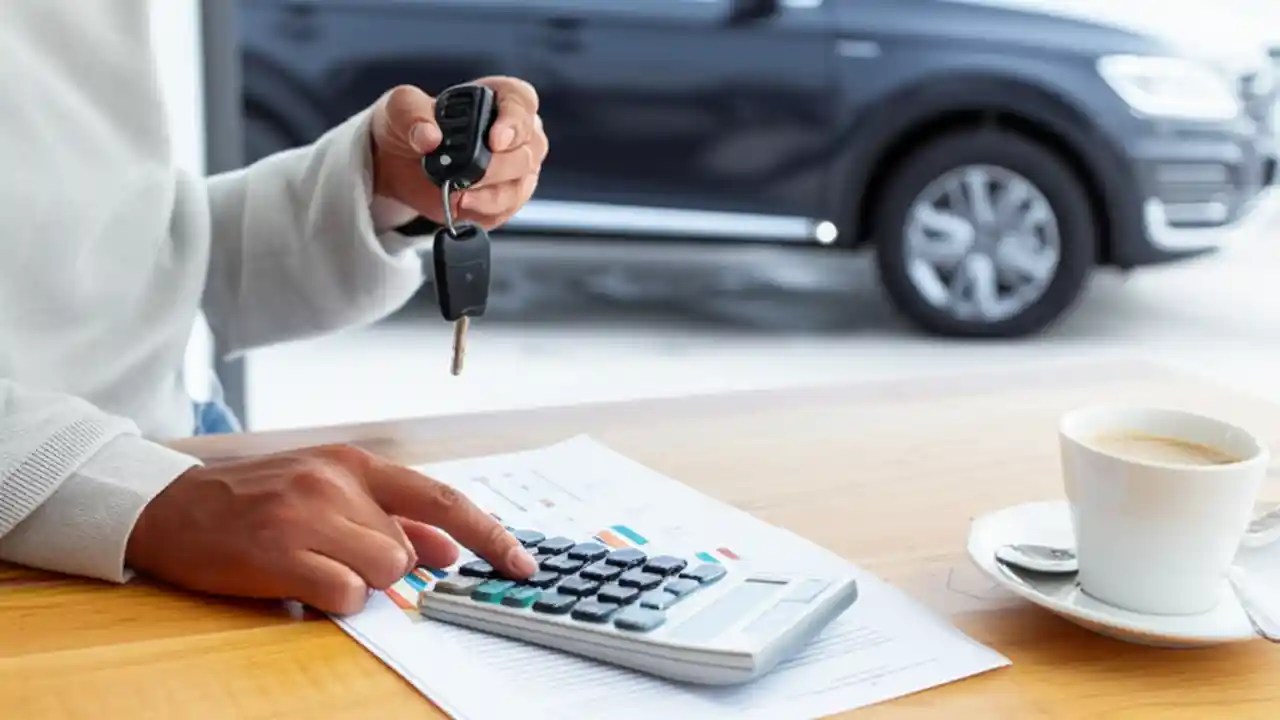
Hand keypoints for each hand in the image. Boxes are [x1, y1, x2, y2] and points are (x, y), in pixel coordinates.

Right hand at [125, 445, 536, 614]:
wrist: (169, 506)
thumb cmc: (255, 502)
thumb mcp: (328, 494)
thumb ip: (391, 519)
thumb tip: (448, 551)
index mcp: (355, 464)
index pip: (441, 500)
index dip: (489, 534)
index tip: (522, 565)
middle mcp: (336, 482)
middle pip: (407, 550)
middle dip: (382, 569)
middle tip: (333, 559)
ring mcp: (306, 514)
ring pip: (382, 572)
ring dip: (355, 584)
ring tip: (310, 566)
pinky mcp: (277, 551)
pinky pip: (343, 595)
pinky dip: (329, 600)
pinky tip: (295, 583)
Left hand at [371, 77, 547, 229]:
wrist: (399, 163)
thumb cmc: (410, 124)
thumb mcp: (400, 107)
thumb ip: (411, 113)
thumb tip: (429, 136)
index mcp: (500, 98)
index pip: (522, 103)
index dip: (514, 123)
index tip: (495, 140)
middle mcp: (517, 133)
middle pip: (527, 152)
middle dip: (497, 168)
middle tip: (470, 175)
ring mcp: (515, 169)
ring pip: (520, 186)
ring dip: (491, 195)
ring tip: (461, 195)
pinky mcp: (505, 198)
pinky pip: (506, 210)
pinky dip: (483, 211)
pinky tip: (462, 205)